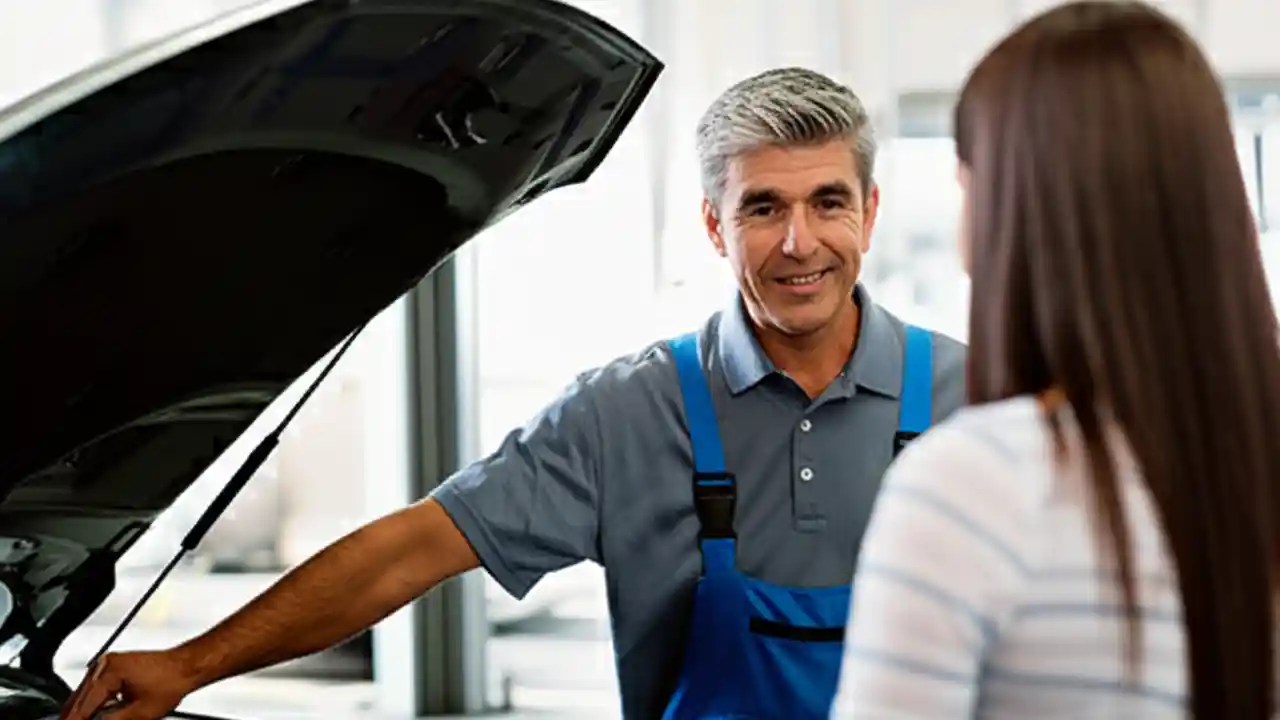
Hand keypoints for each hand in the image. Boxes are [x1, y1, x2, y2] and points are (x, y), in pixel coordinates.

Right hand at [60, 649, 199, 719]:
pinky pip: (95, 690)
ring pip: (85, 695)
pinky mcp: (113, 669)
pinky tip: (95, 714)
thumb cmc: (171, 681)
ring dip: (83, 712)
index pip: (83, 706)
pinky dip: (92, 704)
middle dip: (76, 716)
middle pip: (79, 699)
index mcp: (108, 672)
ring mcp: (108, 665)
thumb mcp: (140, 713)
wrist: (186, 666)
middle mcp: (104, 665)